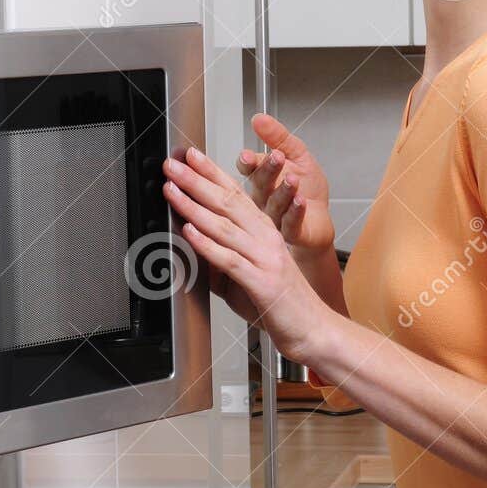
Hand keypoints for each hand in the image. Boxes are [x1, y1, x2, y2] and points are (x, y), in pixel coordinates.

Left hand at [162, 146, 328, 363]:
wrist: (313, 330)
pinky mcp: (262, 281)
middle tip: (173, 164)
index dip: (212, 173)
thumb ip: (222, 260)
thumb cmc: (283, 305)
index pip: (236, 194)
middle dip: (197, 180)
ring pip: (225, 225)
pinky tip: (189, 231)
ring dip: (194, 206)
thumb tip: (193, 247)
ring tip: (172, 190)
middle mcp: (266, 238)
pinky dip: (206, 244)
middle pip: (228, 202)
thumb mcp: (249, 274)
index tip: (191, 157)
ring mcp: (265, 258)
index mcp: (265, 232)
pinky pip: (230, 258)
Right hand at [236, 114, 335, 257]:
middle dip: (268, 169)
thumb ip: (278, 137)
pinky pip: (290, 223)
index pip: (249, 169)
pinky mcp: (291, 232)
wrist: (320, 221)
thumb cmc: (306, 189)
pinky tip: (300, 201)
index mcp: (263, 178)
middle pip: (261, 184)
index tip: (248, 155)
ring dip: (283, 190)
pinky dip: (295, 211)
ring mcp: (276, 217)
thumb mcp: (297, 155)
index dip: (247, 163)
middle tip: (277, 156)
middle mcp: (265, 198)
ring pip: (275, 203)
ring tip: (292, 179)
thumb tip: (258, 118)